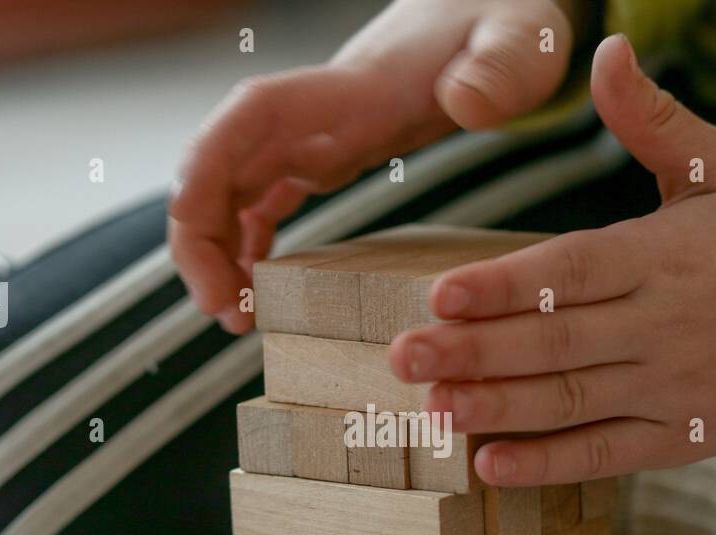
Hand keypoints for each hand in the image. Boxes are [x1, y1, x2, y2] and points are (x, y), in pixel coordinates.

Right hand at [168, 0, 576, 331]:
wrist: (492, 10)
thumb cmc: (505, 20)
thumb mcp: (518, 41)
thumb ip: (497, 70)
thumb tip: (464, 102)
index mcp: (344, 91)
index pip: (247, 120)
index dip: (205, 174)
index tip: (197, 242)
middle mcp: (308, 115)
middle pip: (217, 167)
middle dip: (199, 241)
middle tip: (227, 316)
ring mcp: (307, 138)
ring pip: (226, 194)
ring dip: (216, 256)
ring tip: (239, 321)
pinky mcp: (320, 160)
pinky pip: (259, 207)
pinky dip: (246, 251)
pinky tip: (256, 295)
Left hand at [390, 33, 715, 484]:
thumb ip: (653, 122)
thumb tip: (607, 50)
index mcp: (664, 256)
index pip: (572, 273)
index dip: (504, 286)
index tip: (439, 294)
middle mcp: (664, 325)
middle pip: (555, 342)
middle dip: (474, 351)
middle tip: (403, 356)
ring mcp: (673, 387)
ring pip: (571, 402)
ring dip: (497, 408)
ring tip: (434, 409)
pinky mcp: (682, 436)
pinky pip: (606, 453)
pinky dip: (549, 464)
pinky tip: (492, 466)